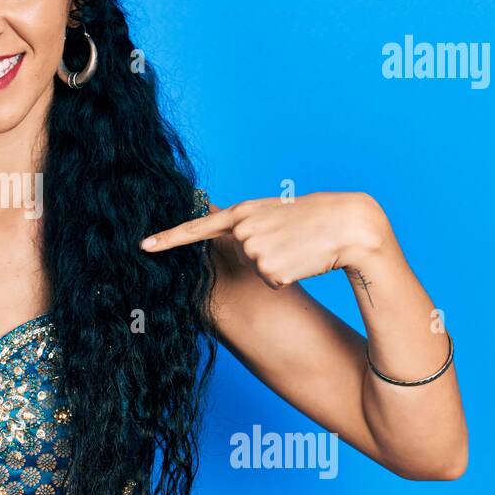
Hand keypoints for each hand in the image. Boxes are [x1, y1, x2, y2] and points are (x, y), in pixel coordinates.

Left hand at [139, 191, 389, 289]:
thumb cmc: (317, 219)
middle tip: (290, 240)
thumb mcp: (276, 215)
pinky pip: (273, 282)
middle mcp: (242, 229)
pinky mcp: (269, 269)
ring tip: (300, 248)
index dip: (169, 238)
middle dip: (265, 256)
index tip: (144, 246)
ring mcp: (254, 250)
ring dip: (279, 265)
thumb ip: (248, 224)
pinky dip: (290, 276)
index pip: (198, 226)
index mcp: (243, 212)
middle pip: (241, 257)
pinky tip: (304, 260)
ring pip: (258, 271)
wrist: (351, 224)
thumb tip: (232, 240)